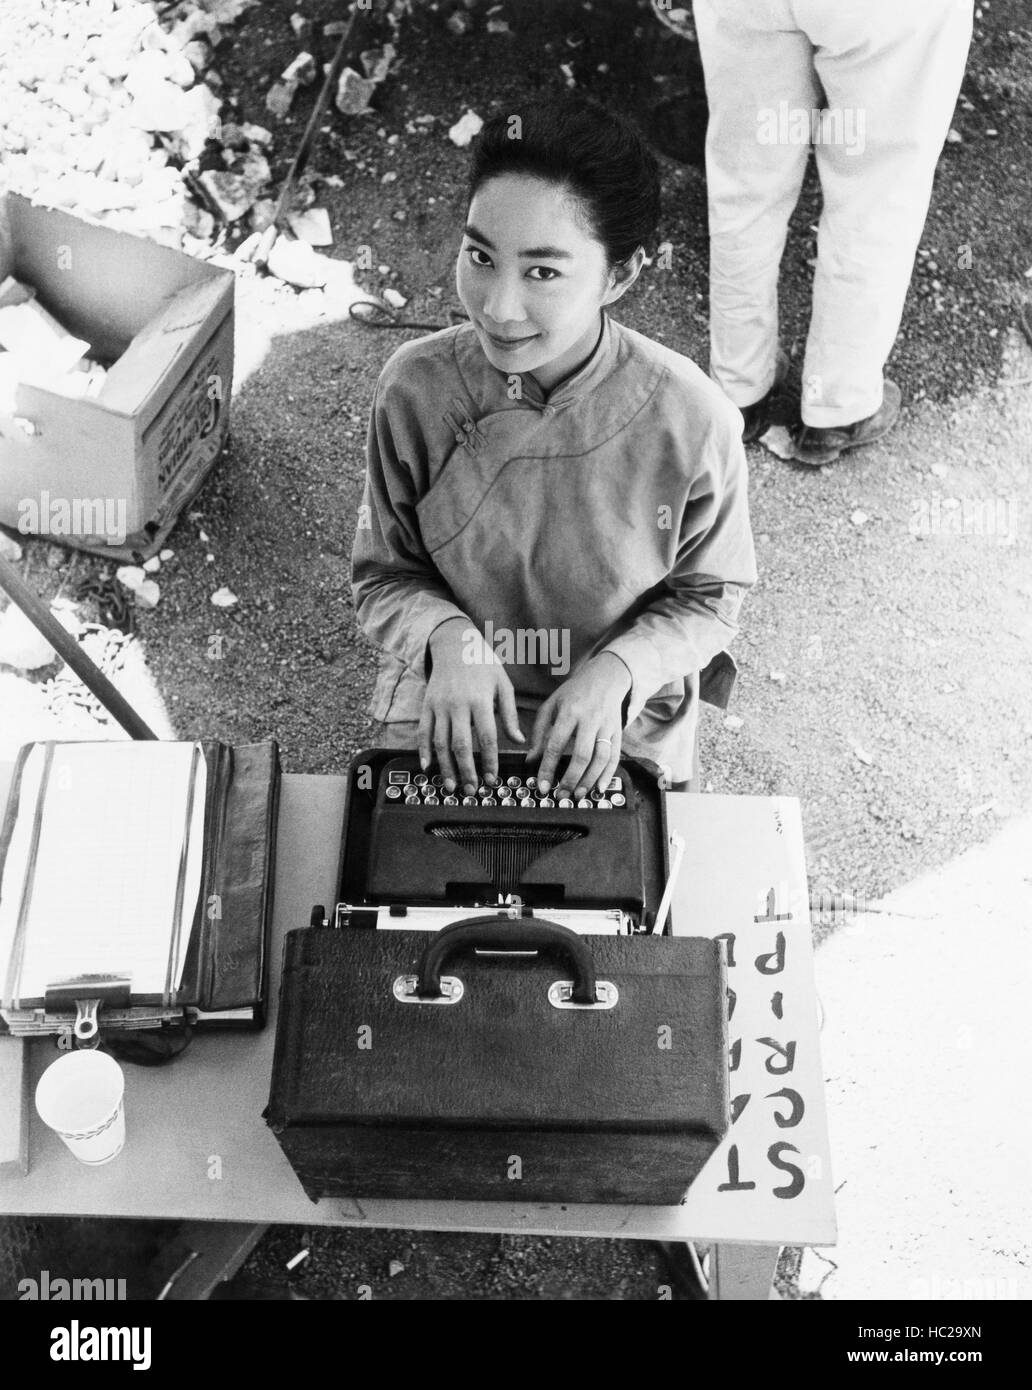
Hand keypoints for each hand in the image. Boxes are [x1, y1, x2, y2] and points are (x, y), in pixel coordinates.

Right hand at [419, 618, 524, 793]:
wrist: (454, 643)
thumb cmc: (483, 664)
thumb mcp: (503, 684)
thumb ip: (509, 713)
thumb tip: (518, 741)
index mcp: (480, 700)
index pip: (487, 737)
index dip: (489, 761)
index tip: (492, 779)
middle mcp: (458, 705)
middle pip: (461, 745)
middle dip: (466, 771)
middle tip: (472, 790)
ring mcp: (439, 706)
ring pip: (440, 742)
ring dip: (445, 767)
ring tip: (451, 785)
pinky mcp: (427, 705)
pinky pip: (423, 731)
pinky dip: (423, 750)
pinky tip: (427, 766)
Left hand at [526, 652, 630, 799]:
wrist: (605, 677)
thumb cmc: (573, 693)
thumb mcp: (551, 705)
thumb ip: (539, 732)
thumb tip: (531, 760)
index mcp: (569, 711)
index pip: (556, 744)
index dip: (548, 768)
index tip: (541, 786)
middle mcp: (590, 719)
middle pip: (582, 754)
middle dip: (570, 779)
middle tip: (560, 795)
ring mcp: (607, 726)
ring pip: (600, 758)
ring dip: (589, 780)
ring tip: (577, 794)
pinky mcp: (618, 732)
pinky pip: (615, 757)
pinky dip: (608, 775)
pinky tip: (599, 789)